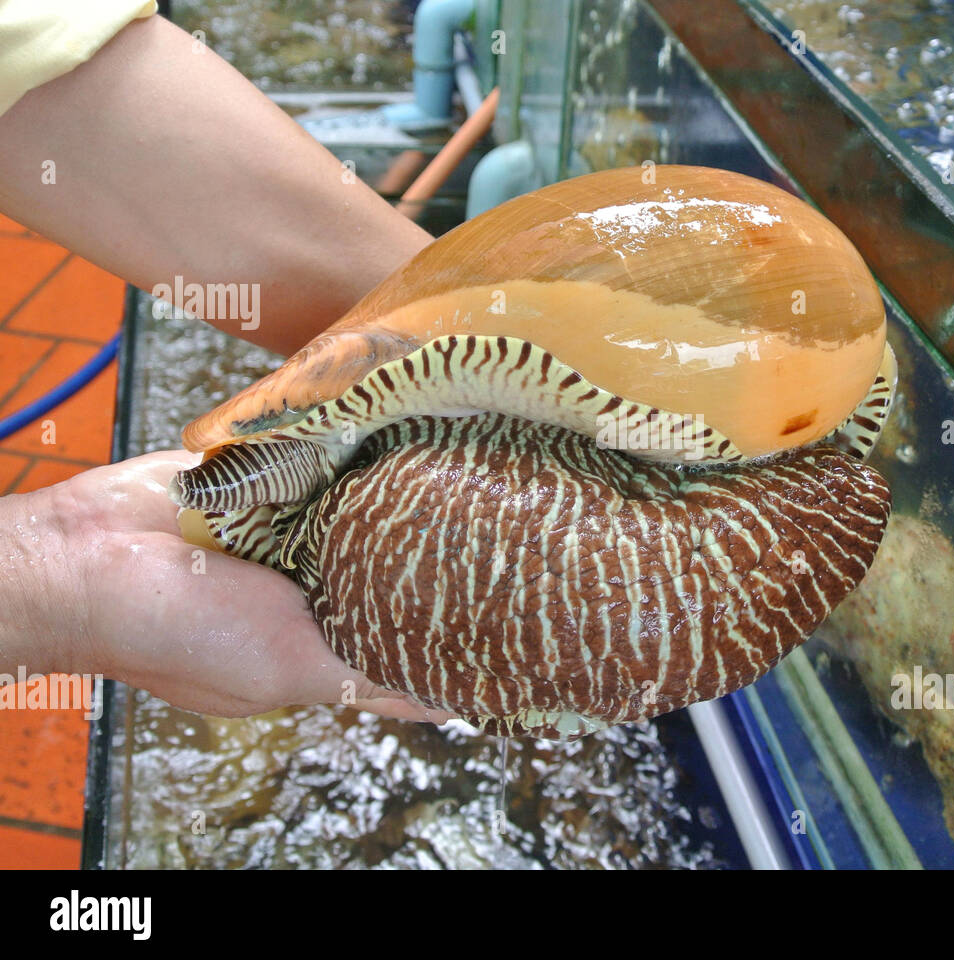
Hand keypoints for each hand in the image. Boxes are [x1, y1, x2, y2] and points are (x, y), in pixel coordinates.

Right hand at [0, 450, 451, 722]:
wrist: (92, 557)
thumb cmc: (183, 633)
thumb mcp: (289, 669)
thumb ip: (363, 680)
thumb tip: (447, 707)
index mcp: (312, 635)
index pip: (395, 625)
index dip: (444, 614)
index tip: (504, 601)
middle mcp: (306, 580)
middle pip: (387, 557)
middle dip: (427, 544)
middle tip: (495, 523)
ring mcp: (288, 526)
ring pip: (364, 504)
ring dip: (395, 490)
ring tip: (467, 470)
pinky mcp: (269, 477)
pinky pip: (324, 459)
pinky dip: (351, 451)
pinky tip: (406, 434)